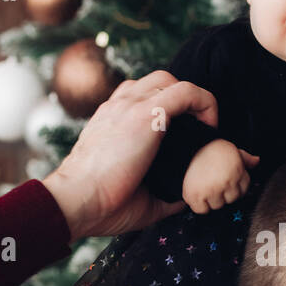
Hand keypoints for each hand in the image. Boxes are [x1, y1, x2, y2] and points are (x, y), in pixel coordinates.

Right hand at [42, 71, 219, 240]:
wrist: (76, 202)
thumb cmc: (101, 206)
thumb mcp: (139, 195)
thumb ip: (163, 190)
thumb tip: (185, 196)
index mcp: (111, 120)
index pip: (139, 96)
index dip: (167, 109)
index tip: (185, 136)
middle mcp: (118, 106)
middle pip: (156, 81)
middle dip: (180, 98)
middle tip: (196, 129)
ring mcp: (129, 105)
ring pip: (168, 79)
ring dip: (190, 97)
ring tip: (202, 125)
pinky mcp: (145, 113)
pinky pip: (185, 91)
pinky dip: (204, 102)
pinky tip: (210, 126)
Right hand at [182, 138, 258, 213]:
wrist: (188, 146)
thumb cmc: (209, 148)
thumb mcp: (231, 150)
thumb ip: (245, 158)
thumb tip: (256, 161)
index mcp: (237, 172)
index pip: (243, 189)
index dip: (235, 186)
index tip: (227, 182)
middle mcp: (226, 182)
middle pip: (232, 199)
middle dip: (225, 193)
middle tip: (215, 183)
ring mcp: (211, 190)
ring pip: (218, 205)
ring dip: (212, 200)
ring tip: (206, 187)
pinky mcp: (196, 195)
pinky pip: (202, 210)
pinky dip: (199, 205)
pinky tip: (198, 194)